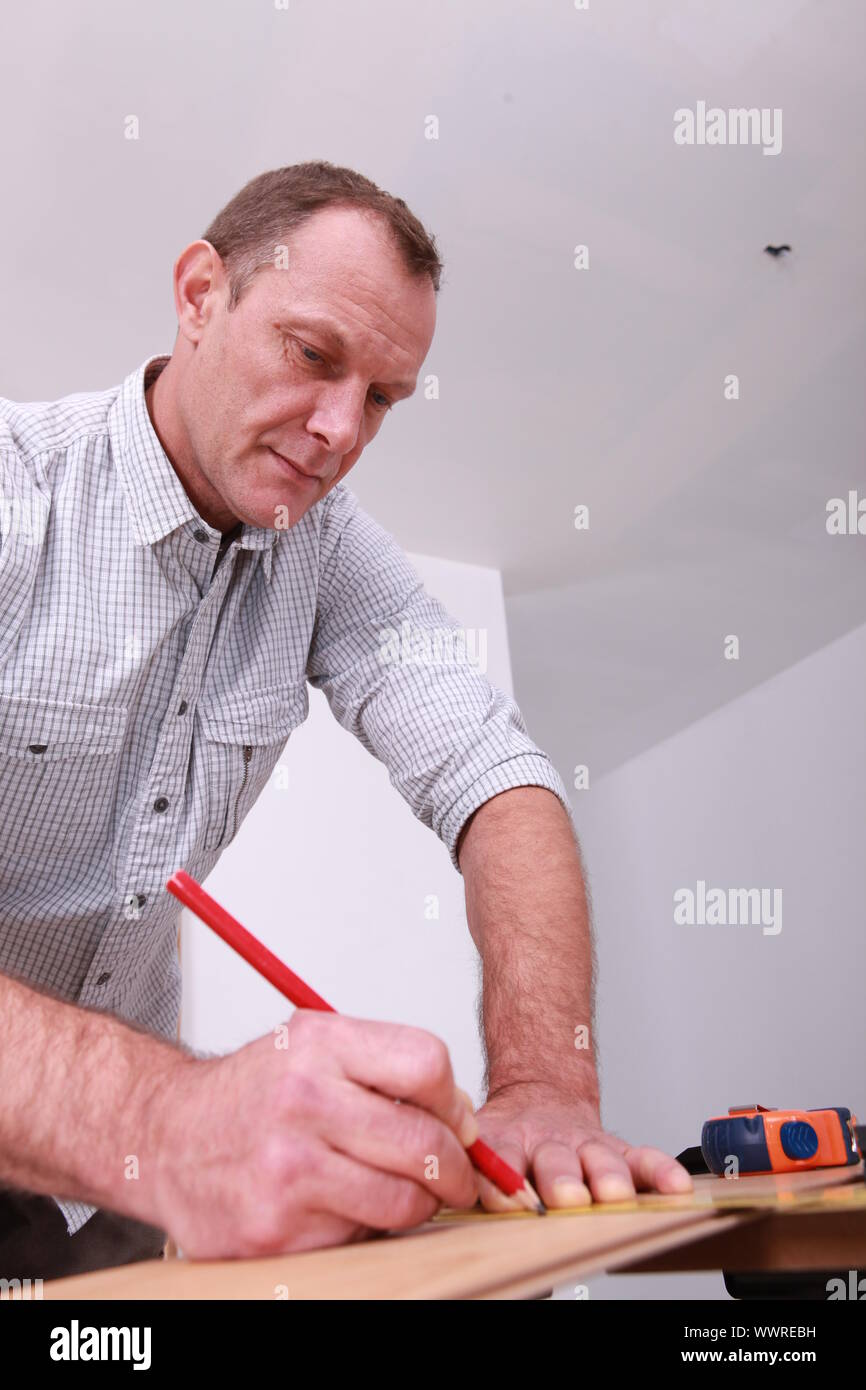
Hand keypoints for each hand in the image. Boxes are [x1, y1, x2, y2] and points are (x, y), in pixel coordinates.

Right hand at [147, 1012, 479, 1255]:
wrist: (162, 1138)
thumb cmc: (248, 1095)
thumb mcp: (311, 1046)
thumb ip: (383, 1067)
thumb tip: (461, 1115)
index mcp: (318, 1046)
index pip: (426, 1064)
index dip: (454, 1101)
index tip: (456, 1121)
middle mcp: (302, 1101)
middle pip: (425, 1142)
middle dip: (455, 1168)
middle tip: (454, 1176)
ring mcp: (287, 1170)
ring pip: (402, 1202)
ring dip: (414, 1204)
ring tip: (394, 1191)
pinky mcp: (274, 1230)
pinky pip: (357, 1238)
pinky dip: (361, 1228)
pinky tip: (335, 1206)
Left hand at [472, 1081, 692, 1209]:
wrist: (538, 1095)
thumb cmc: (507, 1136)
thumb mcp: (475, 1141)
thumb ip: (465, 1165)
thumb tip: (435, 1185)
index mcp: (504, 1143)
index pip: (499, 1158)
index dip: (500, 1179)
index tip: (502, 1197)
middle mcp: (546, 1144)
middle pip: (554, 1161)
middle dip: (560, 1181)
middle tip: (565, 1197)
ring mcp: (583, 1146)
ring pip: (599, 1160)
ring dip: (605, 1178)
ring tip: (612, 1194)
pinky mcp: (615, 1150)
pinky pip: (641, 1159)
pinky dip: (659, 1172)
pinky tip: (674, 1185)